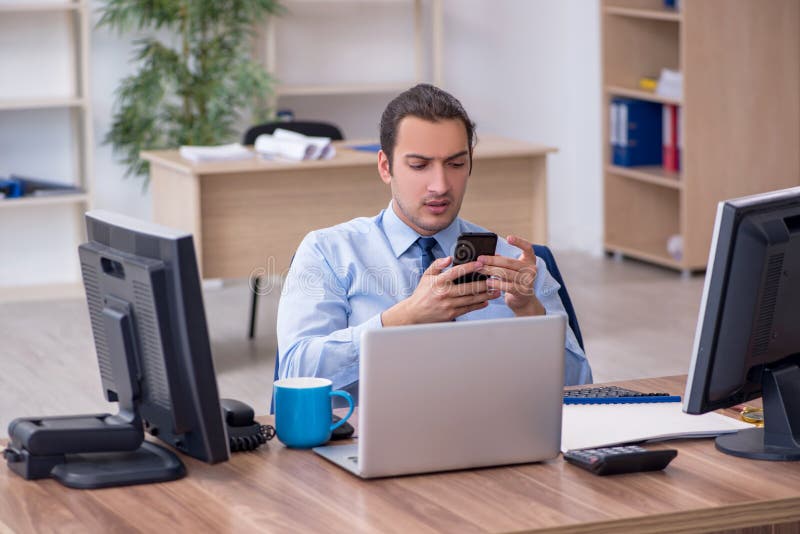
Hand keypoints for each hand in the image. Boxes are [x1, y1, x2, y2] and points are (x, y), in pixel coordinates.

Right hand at [381, 256, 500, 325]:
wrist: (414, 313)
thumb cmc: (422, 293)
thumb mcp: (426, 276)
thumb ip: (437, 264)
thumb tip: (449, 258)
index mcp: (439, 281)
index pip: (456, 272)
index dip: (470, 267)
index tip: (481, 263)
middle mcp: (444, 293)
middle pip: (468, 287)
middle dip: (484, 283)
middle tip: (495, 278)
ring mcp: (449, 305)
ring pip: (471, 299)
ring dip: (485, 294)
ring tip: (496, 290)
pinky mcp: (451, 314)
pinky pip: (468, 309)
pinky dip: (478, 305)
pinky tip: (486, 301)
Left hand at [478, 235, 544, 316]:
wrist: (523, 301)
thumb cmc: (514, 281)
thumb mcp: (511, 269)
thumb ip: (503, 261)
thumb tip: (487, 255)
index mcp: (529, 261)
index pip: (528, 248)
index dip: (519, 242)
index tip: (508, 238)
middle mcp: (531, 270)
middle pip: (510, 262)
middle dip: (492, 260)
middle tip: (480, 259)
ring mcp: (528, 281)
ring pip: (506, 274)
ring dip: (491, 271)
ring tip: (480, 269)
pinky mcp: (522, 292)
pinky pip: (507, 286)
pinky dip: (496, 284)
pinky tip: (487, 282)